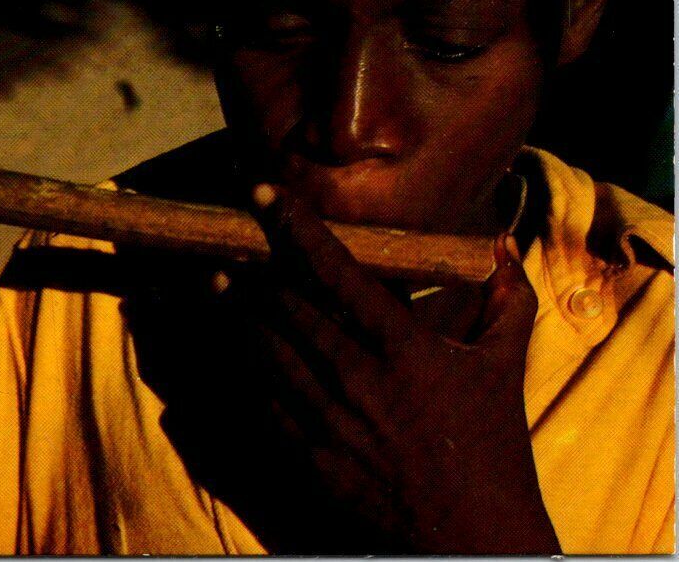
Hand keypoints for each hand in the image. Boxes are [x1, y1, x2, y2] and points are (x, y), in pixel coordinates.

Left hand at [236, 185, 558, 553]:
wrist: (472, 540)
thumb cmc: (494, 451)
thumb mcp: (505, 369)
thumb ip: (506, 302)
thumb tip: (502, 248)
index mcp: (403, 348)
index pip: (337, 271)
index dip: (295, 227)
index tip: (264, 196)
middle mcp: (357, 377)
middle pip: (286, 306)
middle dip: (252, 268)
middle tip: (229, 240)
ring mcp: (327, 419)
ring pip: (264, 350)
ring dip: (236, 312)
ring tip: (216, 282)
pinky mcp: (308, 455)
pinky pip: (260, 403)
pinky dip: (240, 371)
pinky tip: (228, 349)